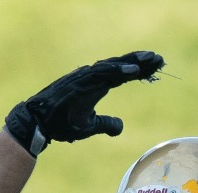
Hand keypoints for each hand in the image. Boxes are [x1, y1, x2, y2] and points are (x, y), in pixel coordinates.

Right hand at [4, 51, 163, 157]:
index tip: (156, 67)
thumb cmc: (61, 124)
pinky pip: (101, 74)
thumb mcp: (89, 126)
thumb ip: (105, 124)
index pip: (121, 74)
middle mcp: (91, 77)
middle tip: (160, 59)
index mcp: (95, 85)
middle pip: (120, 66)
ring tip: (150, 60)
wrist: (37, 124)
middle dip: (141, 62)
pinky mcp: (79, 82)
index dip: (139, 70)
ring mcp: (85, 78)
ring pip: (113, 66)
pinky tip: (133, 70)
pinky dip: (117, 71)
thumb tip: (121, 127)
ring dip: (133, 63)